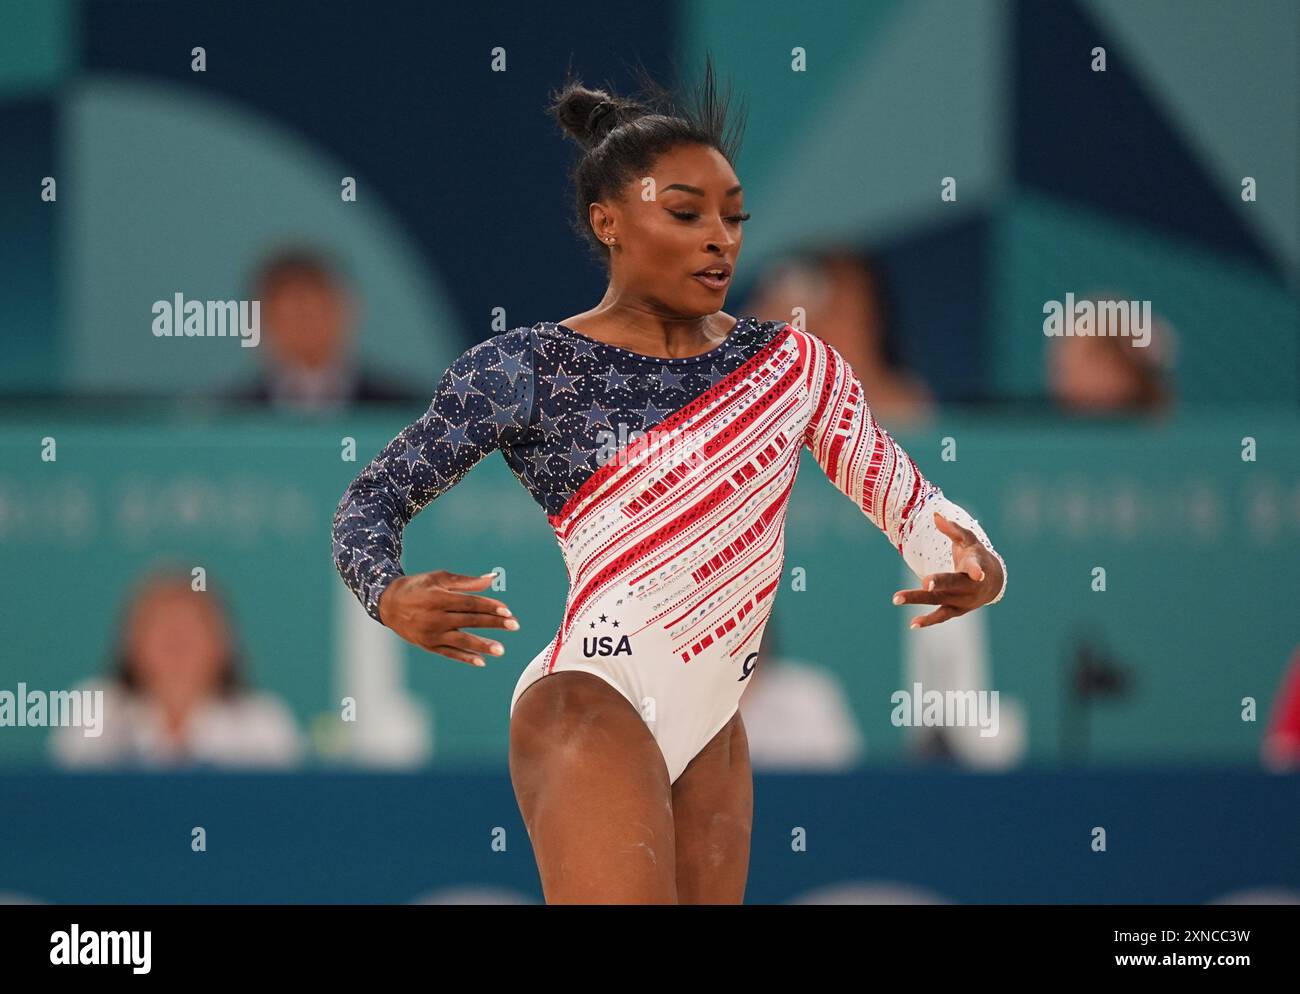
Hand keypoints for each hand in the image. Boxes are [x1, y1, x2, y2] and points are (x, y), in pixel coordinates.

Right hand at [378, 569, 517, 665]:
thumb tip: (492, 579)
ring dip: (482, 645)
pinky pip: (449, 653)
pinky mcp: (428, 645)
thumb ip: (466, 582)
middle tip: (515, 625)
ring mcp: (431, 634)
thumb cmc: (418, 587)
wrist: (388, 604)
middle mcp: (435, 617)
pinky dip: (465, 657)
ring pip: (461, 641)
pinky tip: (481, 661)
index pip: (470, 604)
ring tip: (501, 650)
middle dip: (494, 623)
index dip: (490, 607)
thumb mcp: (439, 579)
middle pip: (470, 621)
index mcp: (438, 598)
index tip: (507, 610)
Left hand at [892, 511, 1003, 628]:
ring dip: (919, 598)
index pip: (975, 567)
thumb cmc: (976, 555)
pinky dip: (927, 620)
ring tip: (897, 598)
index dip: (976, 570)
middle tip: (925, 584)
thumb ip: (953, 529)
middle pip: (952, 584)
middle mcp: (970, 586)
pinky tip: (912, 624)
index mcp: (976, 566)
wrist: (992, 582)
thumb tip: (935, 515)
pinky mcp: (957, 611)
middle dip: (939, 584)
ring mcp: (963, 600)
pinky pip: (941, 616)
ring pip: (940, 600)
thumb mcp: (968, 540)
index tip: (978, 574)